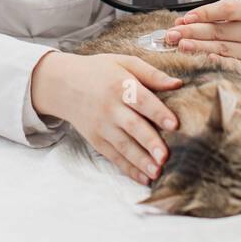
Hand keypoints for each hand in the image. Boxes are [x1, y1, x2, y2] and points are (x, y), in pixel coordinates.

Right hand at [31, 51, 181, 185]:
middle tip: (165, 156)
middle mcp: (110, 108)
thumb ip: (151, 73)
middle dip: (149, 142)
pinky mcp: (96, 140)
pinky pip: (113, 156)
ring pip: (123, 146)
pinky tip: (144, 178)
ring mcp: (101, 126)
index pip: (142, 100)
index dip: (158, 112)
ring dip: (140, 161)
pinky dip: (128, 168)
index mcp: (120, 85)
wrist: (62, 84)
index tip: (175, 125)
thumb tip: (178, 83)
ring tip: (157, 172)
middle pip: (133, 126)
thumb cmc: (99, 71)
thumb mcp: (123, 62)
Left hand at [165, 0, 240, 62]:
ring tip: (180, 45)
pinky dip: (213, 61)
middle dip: (192, 32)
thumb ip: (204, 15)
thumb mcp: (224, 12)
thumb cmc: (234, 20)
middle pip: (219, 31)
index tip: (186, 18)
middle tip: (172, 34)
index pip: (226, 10)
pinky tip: (201, 60)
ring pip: (220, 48)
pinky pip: (227, 64)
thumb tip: (180, 23)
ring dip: (197, 47)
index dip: (205, 13)